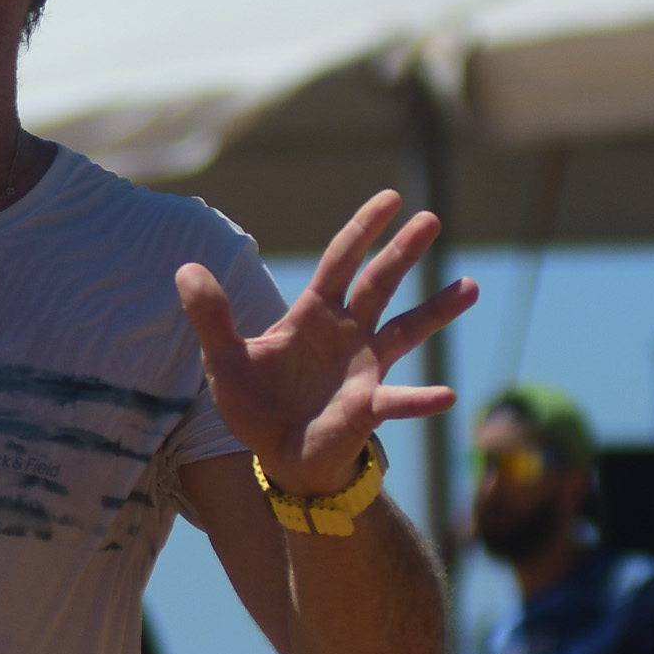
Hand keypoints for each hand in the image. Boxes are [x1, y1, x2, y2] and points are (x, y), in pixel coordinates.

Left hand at [175, 189, 478, 495]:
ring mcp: (364, 367)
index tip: (390, 199)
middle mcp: (346, 333)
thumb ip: (210, 316)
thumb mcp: (224, 358)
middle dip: (402, 252)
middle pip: (377, 283)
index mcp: (311, 314)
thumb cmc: (254, 403)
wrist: (276, 454)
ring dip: (436, 310)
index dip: (362, 230)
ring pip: (405, 330)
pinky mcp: (368, 406)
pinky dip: (419, 399)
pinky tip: (445, 395)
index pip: (340, 261)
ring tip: (468, 286)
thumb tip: (185, 269)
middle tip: (430, 218)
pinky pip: (398, 400)